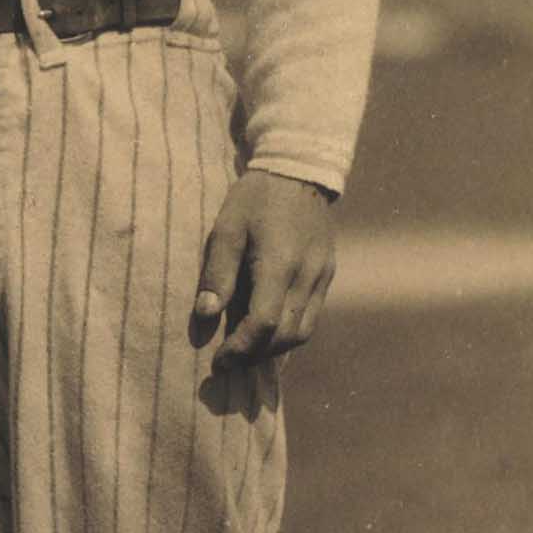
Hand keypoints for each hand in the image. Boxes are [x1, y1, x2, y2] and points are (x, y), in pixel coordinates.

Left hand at [192, 170, 338, 370]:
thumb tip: (205, 315)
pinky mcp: (327, 275)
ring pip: (304, 332)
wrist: (299, 172)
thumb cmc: (255, 198)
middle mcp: (308, 275)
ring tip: (244, 351)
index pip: (265, 323)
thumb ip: (217, 273)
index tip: (218, 360)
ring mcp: (323, 276)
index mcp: (280, 263)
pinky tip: (266, 332)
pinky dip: (289, 332)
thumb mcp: (226, 228)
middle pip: (287, 336)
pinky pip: (312, 316)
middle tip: (227, 361)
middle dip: (255, 355)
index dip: (241, 348)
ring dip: (274, 349)